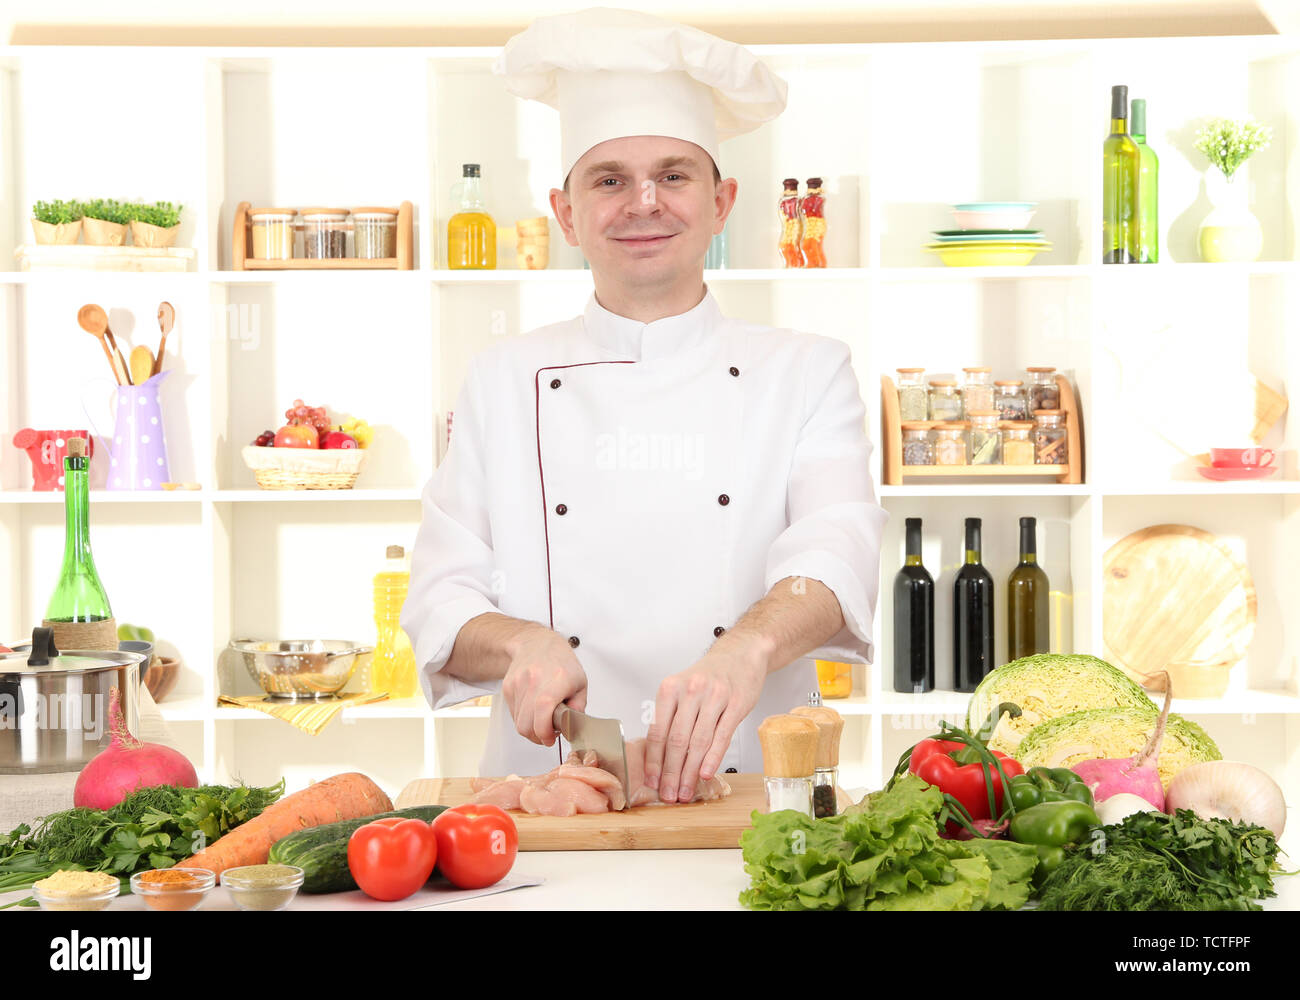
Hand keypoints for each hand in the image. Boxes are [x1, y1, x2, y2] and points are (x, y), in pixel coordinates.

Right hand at [499, 628, 587, 746]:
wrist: (536, 644)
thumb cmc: (561, 663)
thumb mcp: (580, 683)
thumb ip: (578, 708)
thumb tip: (572, 728)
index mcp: (558, 678)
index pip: (543, 708)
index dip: (545, 730)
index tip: (551, 738)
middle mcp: (535, 679)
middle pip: (526, 723)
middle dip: (537, 737)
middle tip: (548, 735)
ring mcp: (518, 683)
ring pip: (518, 722)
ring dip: (531, 729)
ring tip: (542, 721)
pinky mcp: (508, 687)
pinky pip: (513, 715)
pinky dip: (523, 719)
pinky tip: (533, 711)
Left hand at [644, 645, 766, 802]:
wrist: (740, 654)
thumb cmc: (709, 676)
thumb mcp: (681, 688)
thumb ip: (670, 717)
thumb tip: (658, 756)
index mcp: (670, 688)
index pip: (657, 731)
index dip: (654, 760)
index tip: (652, 780)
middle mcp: (690, 690)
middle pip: (677, 740)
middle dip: (671, 773)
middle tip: (669, 793)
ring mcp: (715, 696)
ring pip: (698, 742)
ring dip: (690, 772)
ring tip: (686, 790)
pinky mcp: (737, 703)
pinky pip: (722, 736)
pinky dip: (712, 758)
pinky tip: (705, 774)